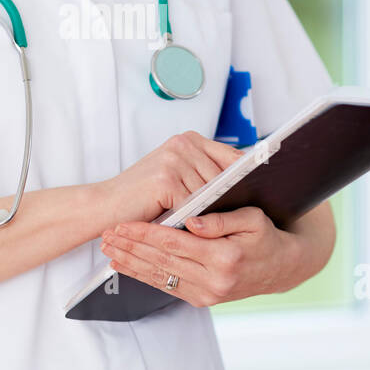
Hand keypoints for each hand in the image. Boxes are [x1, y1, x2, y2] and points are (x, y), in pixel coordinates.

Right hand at [97, 131, 243, 226]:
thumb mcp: (176, 178)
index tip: (264, 192)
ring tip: (219, 226)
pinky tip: (198, 229)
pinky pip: (194, 203)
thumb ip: (203, 175)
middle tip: (244, 216)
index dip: (246, 177)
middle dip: (231, 198)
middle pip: (224, 175)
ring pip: (211, 191)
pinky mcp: (167, 179)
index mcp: (188, 140)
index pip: (231, 156)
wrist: (105, 206)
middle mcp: (183, 144)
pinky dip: (197, 218)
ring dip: (214, 211)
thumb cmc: (141, 197)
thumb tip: (243, 187)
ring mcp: (175, 159)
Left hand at [99, 201, 334, 308]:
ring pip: (161, 277)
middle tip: (107, 236)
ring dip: (132, 265)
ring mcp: (208, 294)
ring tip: (109, 252)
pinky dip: (145, 276)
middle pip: (162, 262)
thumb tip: (192, 221)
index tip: (123, 225)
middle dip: (131, 248)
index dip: (145, 233)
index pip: (175, 243)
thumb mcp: (252, 218)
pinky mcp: (204, 300)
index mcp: (225, 257)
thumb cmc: (266, 235)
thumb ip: (221, 218)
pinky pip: (168, 287)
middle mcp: (215, 280)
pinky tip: (128, 267)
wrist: (283, 267)